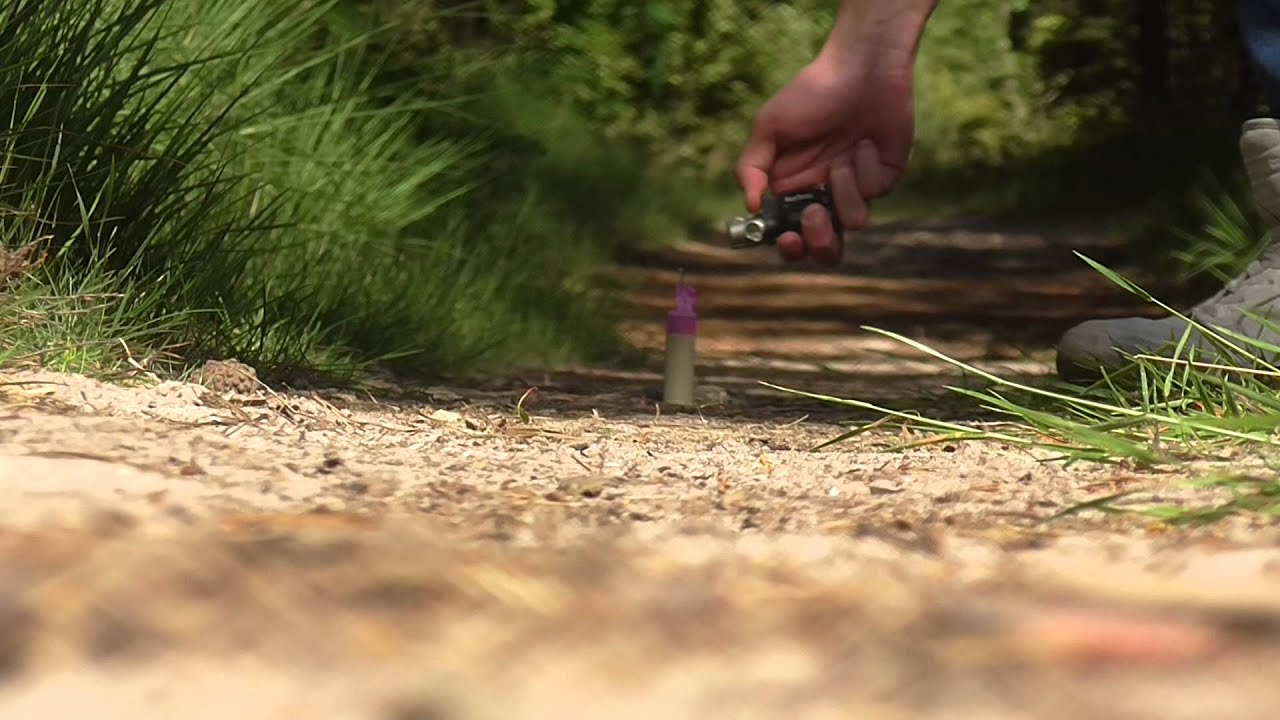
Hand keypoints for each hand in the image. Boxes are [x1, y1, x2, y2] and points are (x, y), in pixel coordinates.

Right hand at [735, 52, 915, 263]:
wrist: (862, 69)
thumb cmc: (811, 94)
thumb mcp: (769, 127)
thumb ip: (751, 169)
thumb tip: (751, 207)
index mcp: (793, 188)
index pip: (790, 234)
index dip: (790, 246)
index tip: (788, 238)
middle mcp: (824, 194)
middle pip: (824, 247)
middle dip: (819, 240)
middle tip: (815, 213)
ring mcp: (855, 188)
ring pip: (852, 222)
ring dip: (844, 191)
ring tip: (843, 158)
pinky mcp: (883, 178)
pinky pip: (875, 192)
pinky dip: (866, 168)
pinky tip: (865, 143)